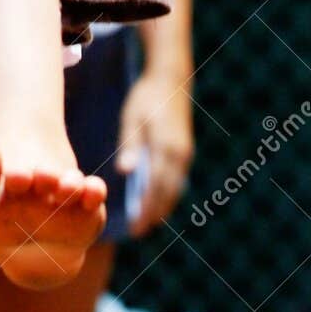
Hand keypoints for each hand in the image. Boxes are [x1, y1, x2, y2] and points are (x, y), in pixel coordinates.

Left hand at [116, 70, 193, 236]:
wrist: (171, 80)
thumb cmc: (145, 98)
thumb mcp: (132, 119)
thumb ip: (130, 146)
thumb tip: (126, 172)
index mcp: (165, 146)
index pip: (156, 186)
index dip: (146, 209)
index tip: (136, 226)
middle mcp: (179, 154)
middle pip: (168, 192)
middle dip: (154, 214)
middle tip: (139, 232)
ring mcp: (185, 153)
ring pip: (175, 188)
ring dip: (163, 206)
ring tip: (146, 223)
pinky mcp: (185, 151)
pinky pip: (177, 179)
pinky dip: (168, 193)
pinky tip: (156, 201)